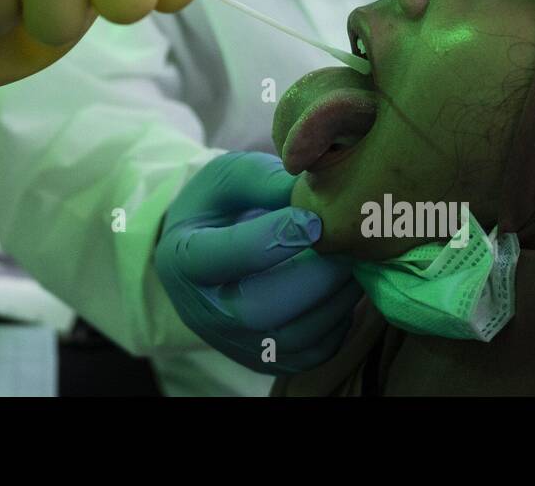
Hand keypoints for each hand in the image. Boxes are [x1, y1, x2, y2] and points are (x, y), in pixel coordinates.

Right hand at [156, 151, 362, 374]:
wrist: (205, 249)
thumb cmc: (219, 205)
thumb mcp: (229, 175)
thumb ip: (264, 181)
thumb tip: (312, 195)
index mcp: (182, 258)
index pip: (224, 256)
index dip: (272, 238)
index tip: (314, 219)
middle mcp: (203, 310)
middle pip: (259, 309)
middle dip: (313, 277)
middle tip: (346, 246)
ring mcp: (233, 341)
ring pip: (292, 337)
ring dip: (334, 300)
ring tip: (352, 263)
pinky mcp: (265, 358)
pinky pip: (311, 353)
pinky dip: (338, 322)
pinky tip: (342, 289)